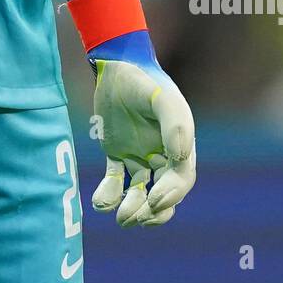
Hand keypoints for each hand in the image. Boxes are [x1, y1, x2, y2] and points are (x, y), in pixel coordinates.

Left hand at [90, 29, 195, 225]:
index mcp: (180, 144)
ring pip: (140, 192)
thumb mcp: (163, 98)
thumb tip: (180, 159)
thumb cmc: (143, 80)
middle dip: (152, 211)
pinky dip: (110, 193)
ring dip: (133, 209)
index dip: (171, 194)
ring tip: (121, 218)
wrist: (116, 64)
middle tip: (135, 218)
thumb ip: (176, 125)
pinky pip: (116, 179)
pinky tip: (101, 201)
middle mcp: (162, 153)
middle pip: (164, 193)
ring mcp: (140, 154)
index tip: (153, 200)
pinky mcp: (117, 152)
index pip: (181, 179)